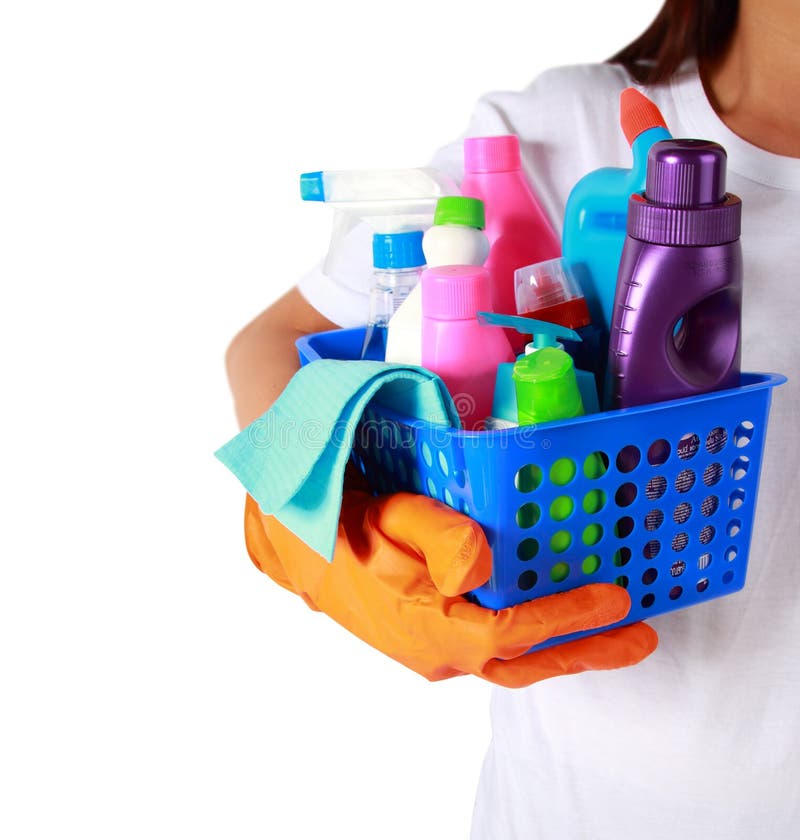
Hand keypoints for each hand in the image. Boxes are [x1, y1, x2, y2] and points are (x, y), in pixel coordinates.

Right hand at [244, 490, 657, 687]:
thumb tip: (484, 564)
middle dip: (585, 649)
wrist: (303, 546)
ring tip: (613, 633)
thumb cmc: (347, 525)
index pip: (511, 631)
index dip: (566, 617)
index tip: (615, 599)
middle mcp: (436, 650)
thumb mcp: (388, 517)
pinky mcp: (433, 638)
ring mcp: (435, 650)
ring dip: (564, 647)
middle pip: (524, 661)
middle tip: (640, 636)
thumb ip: (436, 537)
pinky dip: (533, 638)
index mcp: (428, 623)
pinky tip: (552, 620)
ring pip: (511, 660)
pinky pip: (494, 648)